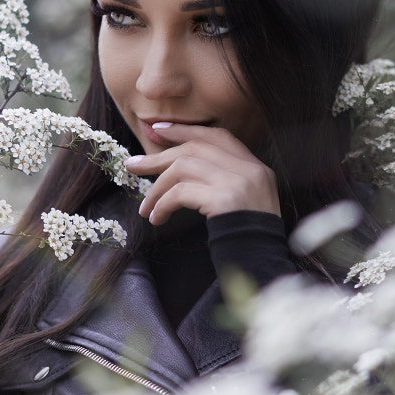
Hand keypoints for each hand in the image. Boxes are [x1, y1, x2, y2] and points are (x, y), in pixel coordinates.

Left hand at [125, 124, 279, 225]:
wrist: (262, 263)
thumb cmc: (247, 240)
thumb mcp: (242, 204)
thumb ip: (222, 183)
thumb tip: (177, 169)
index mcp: (256, 168)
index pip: (218, 136)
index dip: (186, 131)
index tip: (158, 131)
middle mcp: (250, 170)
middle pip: (195, 149)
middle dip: (158, 157)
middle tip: (132, 165)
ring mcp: (239, 183)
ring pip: (183, 168)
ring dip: (157, 189)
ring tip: (146, 209)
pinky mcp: (225, 200)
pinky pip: (181, 193)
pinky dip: (163, 204)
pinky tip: (157, 218)